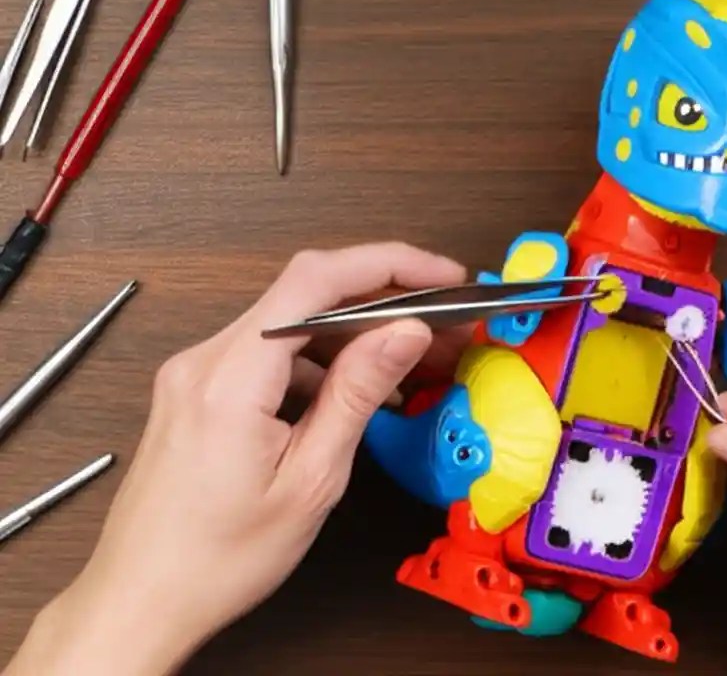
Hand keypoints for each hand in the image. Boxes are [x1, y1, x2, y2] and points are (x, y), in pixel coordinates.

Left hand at [4, 243, 469, 675]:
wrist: (143, 600)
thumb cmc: (217, 559)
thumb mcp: (311, 479)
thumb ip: (358, 394)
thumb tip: (405, 332)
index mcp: (230, 379)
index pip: (316, 280)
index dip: (390, 264)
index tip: (443, 275)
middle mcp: (204, 361)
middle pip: (307, 292)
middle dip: (385, 300)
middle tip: (445, 324)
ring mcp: (196, 373)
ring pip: (291, 322)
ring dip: (356, 333)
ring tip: (415, 361)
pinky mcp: (198, 390)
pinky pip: (270, 353)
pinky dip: (322, 360)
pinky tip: (360, 390)